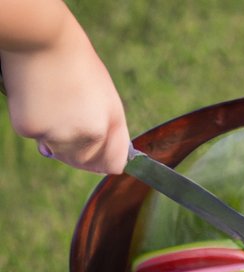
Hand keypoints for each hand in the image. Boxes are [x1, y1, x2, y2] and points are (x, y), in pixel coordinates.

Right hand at [0, 1, 128, 173]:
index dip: (106, 162)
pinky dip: (36, 125)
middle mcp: (90, 133)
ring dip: (57, 139)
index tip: (99, 158)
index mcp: (111, 124)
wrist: (42, 38)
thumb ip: (109, 129)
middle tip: (69, 121)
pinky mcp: (32, 129)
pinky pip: (37, 138)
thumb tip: (108, 164)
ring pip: (61, 153)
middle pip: (85, 162)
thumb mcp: (106, 97)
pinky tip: (38, 100)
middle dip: (79, 151)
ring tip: (56, 105)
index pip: (113, 164)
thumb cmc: (76, 63)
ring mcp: (61, 134)